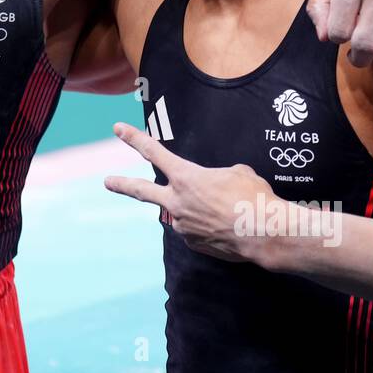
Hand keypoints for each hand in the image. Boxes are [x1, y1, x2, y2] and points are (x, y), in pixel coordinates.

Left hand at [105, 123, 274, 263]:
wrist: (265, 233)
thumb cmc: (253, 197)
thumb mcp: (237, 172)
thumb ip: (218, 176)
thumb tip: (218, 187)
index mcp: (186, 177)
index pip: (154, 152)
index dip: (134, 138)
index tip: (118, 128)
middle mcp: (177, 202)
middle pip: (141, 190)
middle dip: (122, 184)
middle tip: (107, 181)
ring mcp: (182, 225)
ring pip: (180, 212)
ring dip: (194, 209)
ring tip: (223, 209)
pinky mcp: (194, 243)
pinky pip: (196, 229)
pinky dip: (207, 224)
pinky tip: (227, 225)